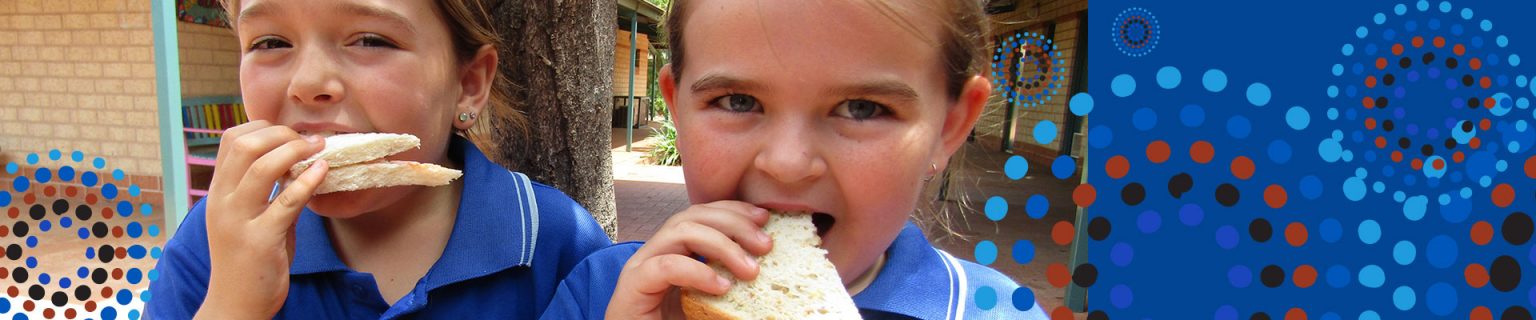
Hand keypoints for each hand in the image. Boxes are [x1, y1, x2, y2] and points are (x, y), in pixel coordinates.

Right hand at [196, 121, 326, 318]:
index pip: (231, 139)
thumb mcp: (250, 217)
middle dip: (282, 134)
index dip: (263, 127)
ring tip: (320, 149)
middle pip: (245, 145)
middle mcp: (222, 201)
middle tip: (310, 140)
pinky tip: (324, 171)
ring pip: (262, 167)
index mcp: (218, 192)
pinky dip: (308, 182)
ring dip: (296, 151)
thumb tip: (296, 160)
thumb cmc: (248, 259)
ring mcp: (238, 220)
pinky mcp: (260, 240)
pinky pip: (286, 202)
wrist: (236, 304)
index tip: (290, 133)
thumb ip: (267, 189)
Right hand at [605, 201, 772, 319]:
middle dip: (733, 222)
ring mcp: (641, 268)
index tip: (765, 219)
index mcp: (676, 253)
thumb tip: (768, 268)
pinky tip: (721, 287)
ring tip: (750, 269)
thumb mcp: (715, 306)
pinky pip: (663, 266)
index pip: (702, 215)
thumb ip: (734, 284)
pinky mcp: (631, 288)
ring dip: (721, 244)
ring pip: (678, 231)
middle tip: (765, 245)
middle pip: (692, 216)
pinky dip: (696, 271)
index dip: (734, 210)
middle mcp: (656, 254)